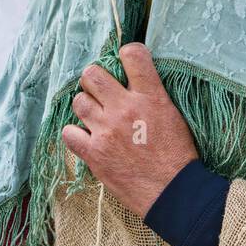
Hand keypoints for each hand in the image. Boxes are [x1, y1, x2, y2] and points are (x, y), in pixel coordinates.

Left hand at [62, 42, 198, 217]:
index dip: (127, 53)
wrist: (173, 193)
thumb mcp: (172, 113)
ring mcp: (106, 131)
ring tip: (96, 116)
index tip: (126, 62)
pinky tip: (86, 137)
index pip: (132, 53)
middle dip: (96, 80)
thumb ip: (151, 92)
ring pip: (78, 101)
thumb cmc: (177, 154)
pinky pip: (69, 132)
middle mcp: (125, 108)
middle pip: (92, 74)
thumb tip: (133, 77)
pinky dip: (75, 134)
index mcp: (150, 96)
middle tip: (103, 92)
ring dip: (86, 106)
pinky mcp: (94, 154)